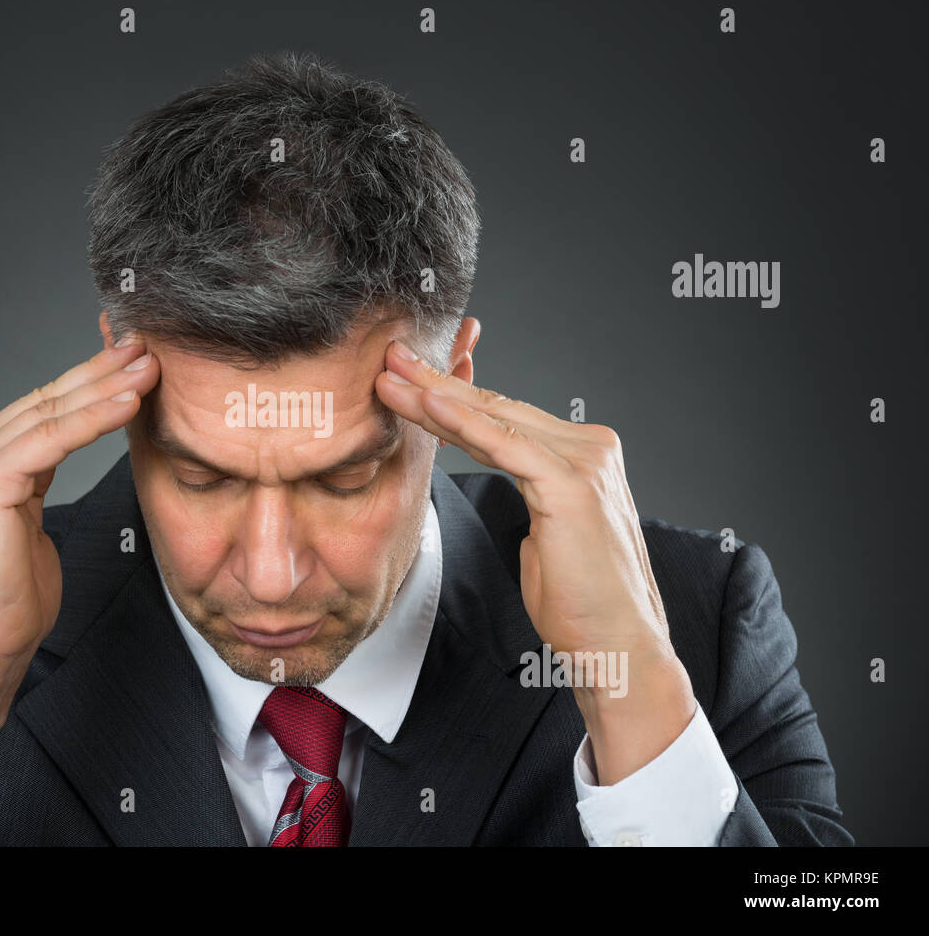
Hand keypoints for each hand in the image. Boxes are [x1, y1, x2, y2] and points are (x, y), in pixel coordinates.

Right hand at [0, 332, 160, 804]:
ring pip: (48, 413)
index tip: (129, 364)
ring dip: (105, 387)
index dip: (86, 385)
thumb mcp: (28, 527)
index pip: (37, 412)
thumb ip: (35, 484)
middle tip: (145, 346)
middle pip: (42, 402)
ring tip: (149, 367)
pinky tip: (128, 403)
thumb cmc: (6, 605)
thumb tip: (61, 453)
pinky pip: (49, 439)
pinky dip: (92, 419)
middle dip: (99, 372)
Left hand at [374, 335, 695, 783]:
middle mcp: (589, 447)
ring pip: (494, 420)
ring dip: (435, 396)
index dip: (453, 397)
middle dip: (437, 383)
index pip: (505, 418)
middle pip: (497, 409)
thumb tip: (498, 467)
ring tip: (390, 378)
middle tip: (390, 359)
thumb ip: (528, 489)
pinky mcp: (571, 484)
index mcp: (583, 455)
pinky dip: (462, 423)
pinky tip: (428, 402)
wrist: (618, 648)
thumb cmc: (580, 603)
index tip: (409, 381)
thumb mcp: (544, 532)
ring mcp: (585, 462)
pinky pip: (504, 445)